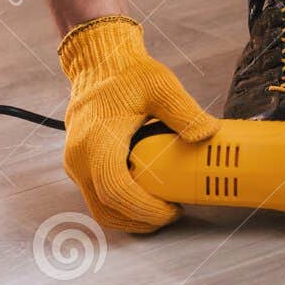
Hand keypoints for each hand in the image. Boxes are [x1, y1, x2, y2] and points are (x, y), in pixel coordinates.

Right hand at [57, 15, 216, 233]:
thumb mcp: (161, 86)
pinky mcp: (81, 166)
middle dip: (140, 221)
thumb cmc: (126, 74)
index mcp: (96, 141)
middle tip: (172, 214)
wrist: (99, 64)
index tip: (171, 209)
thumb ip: (184, 112)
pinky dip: (121, 207)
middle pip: (105, 209)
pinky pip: (98, 197)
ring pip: (99, 209)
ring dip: (130, 218)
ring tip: (162, 210)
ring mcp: (76, 165)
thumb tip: (208, 134)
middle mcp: (80, 158)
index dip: (144, 208)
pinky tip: (146, 199)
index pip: (116, 191)